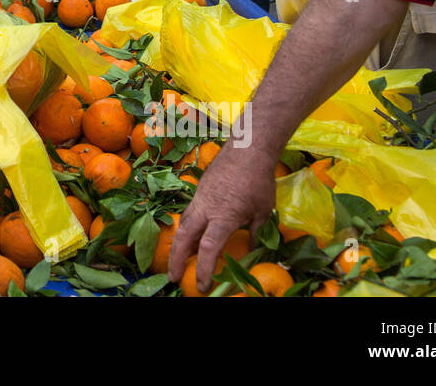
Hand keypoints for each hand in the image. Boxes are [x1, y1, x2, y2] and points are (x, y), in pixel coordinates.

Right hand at [167, 143, 277, 292]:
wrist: (247, 149)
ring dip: (178, 244)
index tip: (201, 286)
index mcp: (223, 217)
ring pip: (183, 224)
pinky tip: (190, 234)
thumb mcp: (263, 211)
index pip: (208, 249)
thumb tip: (252, 249)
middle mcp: (205, 209)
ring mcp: (200, 198)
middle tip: (172, 277)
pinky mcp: (199, 190)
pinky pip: (188, 213)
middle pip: (184, 238)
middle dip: (176, 259)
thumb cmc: (259, 181)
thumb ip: (255, 232)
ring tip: (178, 259)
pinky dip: (186, 228)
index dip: (203, 269)